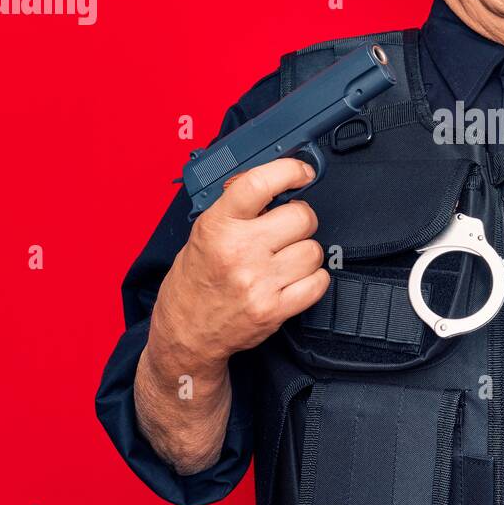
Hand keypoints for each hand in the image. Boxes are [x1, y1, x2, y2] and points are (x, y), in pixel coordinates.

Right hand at [151, 157, 330, 370]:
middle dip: (300, 219)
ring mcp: (258, 283)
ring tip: (284, 259)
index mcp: (217, 227)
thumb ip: (237, 208)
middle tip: (287, 228)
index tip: (301, 172)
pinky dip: (312, 279)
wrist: (186, 333)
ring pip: (313, 251)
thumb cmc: (194, 281)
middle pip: (301, 217)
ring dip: (305, 252)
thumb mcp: (203, 234)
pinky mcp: (274, 310)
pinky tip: (293, 278)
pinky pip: (318, 283)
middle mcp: (239, 252)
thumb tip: (276, 184)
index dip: (288, 171)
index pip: (259, 183)